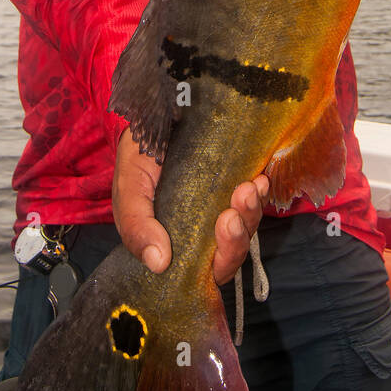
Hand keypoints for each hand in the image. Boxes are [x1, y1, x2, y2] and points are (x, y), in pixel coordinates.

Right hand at [112, 128, 269, 285]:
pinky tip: (259, 179)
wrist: (149, 121)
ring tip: (248, 189)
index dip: (222, 261)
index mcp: (178, 245)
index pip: (208, 270)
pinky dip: (261, 192)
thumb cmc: (136, 163)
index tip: (223, 233)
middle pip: (232, 251)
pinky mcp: (235, 184)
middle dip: (238, 236)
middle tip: (232, 213)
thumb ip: (137, 227)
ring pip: (247, 224)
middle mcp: (204, 232)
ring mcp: (222, 207)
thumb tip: (158, 263)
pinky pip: (256, 197)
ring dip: (251, 211)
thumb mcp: (129, 193)